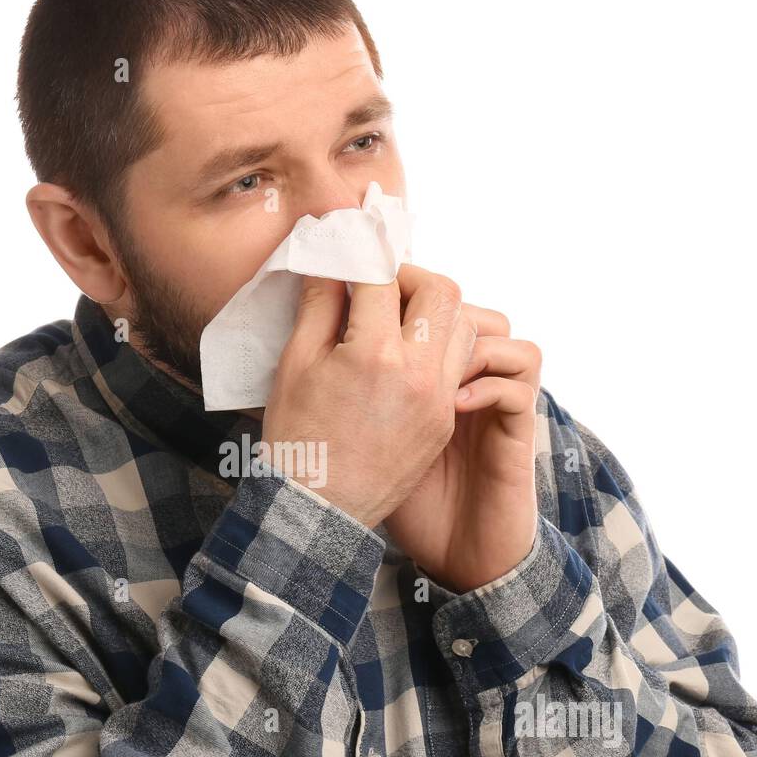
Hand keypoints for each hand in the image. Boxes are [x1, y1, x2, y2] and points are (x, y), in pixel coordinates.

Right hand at [261, 271, 477, 528]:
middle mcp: (418, 374)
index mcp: (374, 356)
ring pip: (462, 326)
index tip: (349, 244)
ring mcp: (439, 399)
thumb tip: (329, 258)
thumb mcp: (295, 365)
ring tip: (395, 321)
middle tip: (379, 285)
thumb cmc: (297, 439)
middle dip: (410, 276)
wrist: (319, 512)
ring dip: (433, 311)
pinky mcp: (445, 419)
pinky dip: (438, 346)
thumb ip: (318, 304)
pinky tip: (405, 355)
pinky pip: (458, 364)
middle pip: (442, 291)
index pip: (381, 277)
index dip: (362, 252)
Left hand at [381, 268, 539, 592]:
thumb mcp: (369, 431)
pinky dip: (489, 382)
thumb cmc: (399, 495)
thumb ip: (362, 384)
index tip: (366, 294)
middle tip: (397, 311)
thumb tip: (313, 335)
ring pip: (506, 336)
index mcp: (432, 378)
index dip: (404, 290)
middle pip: (470, 309)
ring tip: (425, 356)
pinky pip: (519, 384)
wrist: (449, 555)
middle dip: (434, 297)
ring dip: (467, 334)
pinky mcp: (516, 435)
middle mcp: (469, 384)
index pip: (430, 309)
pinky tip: (457, 399)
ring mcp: (496, 407)